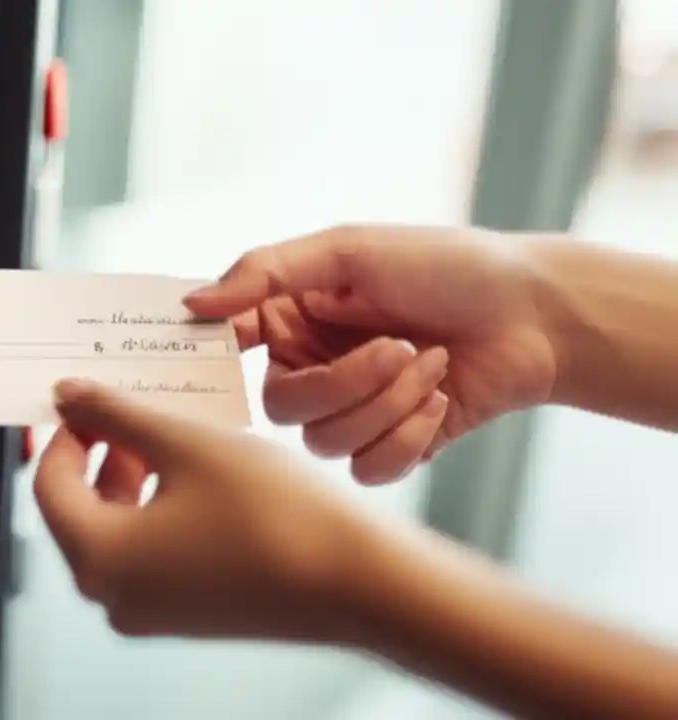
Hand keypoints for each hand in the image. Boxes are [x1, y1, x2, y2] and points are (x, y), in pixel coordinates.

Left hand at [33, 379, 376, 641]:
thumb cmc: (275, 515)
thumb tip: (68, 396)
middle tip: (134, 408)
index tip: (90, 397)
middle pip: (78, 509)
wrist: (360, 583)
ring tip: (172, 434)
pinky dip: (158, 508)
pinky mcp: (187, 613)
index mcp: (98, 559)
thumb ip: (116, 415)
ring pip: (116, 530)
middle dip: (100, 452)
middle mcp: (114, 597)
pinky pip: (149, 553)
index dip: (66, 431)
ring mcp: (151, 612)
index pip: (49, 483)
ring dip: (132, 477)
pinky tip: (197, 473)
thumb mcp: (185, 444)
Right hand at [184, 225, 560, 482]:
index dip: (219, 361)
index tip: (232, 356)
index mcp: (291, 318)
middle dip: (345, 385)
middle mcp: (312, 368)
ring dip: (390, 403)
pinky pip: (368, 470)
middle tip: (398, 347)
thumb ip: (266, 272)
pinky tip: (440, 401)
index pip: (228, 349)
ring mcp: (350, 412)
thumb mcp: (349, 249)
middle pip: (282, 409)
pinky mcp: (391, 448)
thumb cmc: (445, 266)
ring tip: (433, 362)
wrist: (535, 313)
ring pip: (326, 442)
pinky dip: (408, 437)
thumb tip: (193, 302)